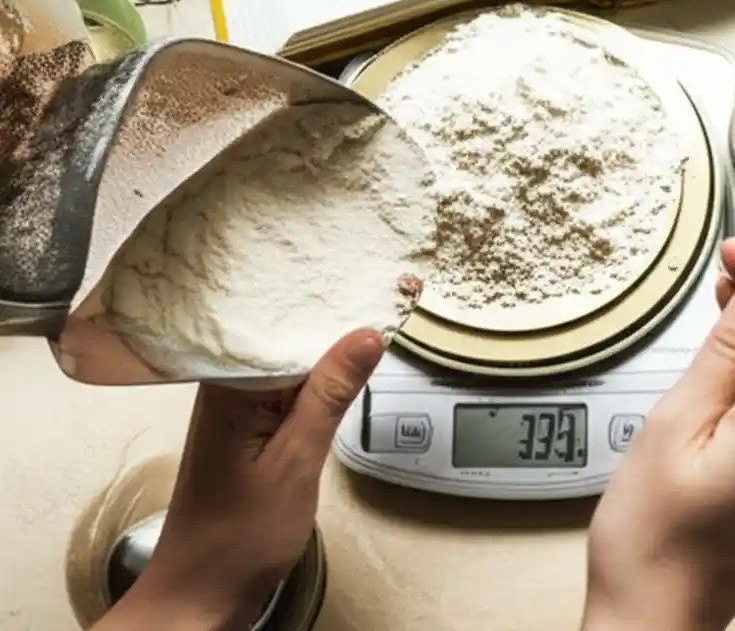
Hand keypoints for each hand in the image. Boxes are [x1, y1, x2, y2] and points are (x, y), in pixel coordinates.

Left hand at [93, 329, 384, 629]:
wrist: (202, 594)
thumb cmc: (238, 537)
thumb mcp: (297, 460)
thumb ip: (330, 395)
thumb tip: (366, 336)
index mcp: (228, 388)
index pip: (281, 325)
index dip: (326, 306)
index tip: (373, 287)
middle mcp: (227, 391)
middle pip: (286, 341)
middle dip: (333, 327)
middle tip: (386, 300)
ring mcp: (238, 412)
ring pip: (291, 368)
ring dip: (330, 358)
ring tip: (376, 333)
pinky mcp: (249, 433)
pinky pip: (288, 395)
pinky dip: (319, 388)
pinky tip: (347, 380)